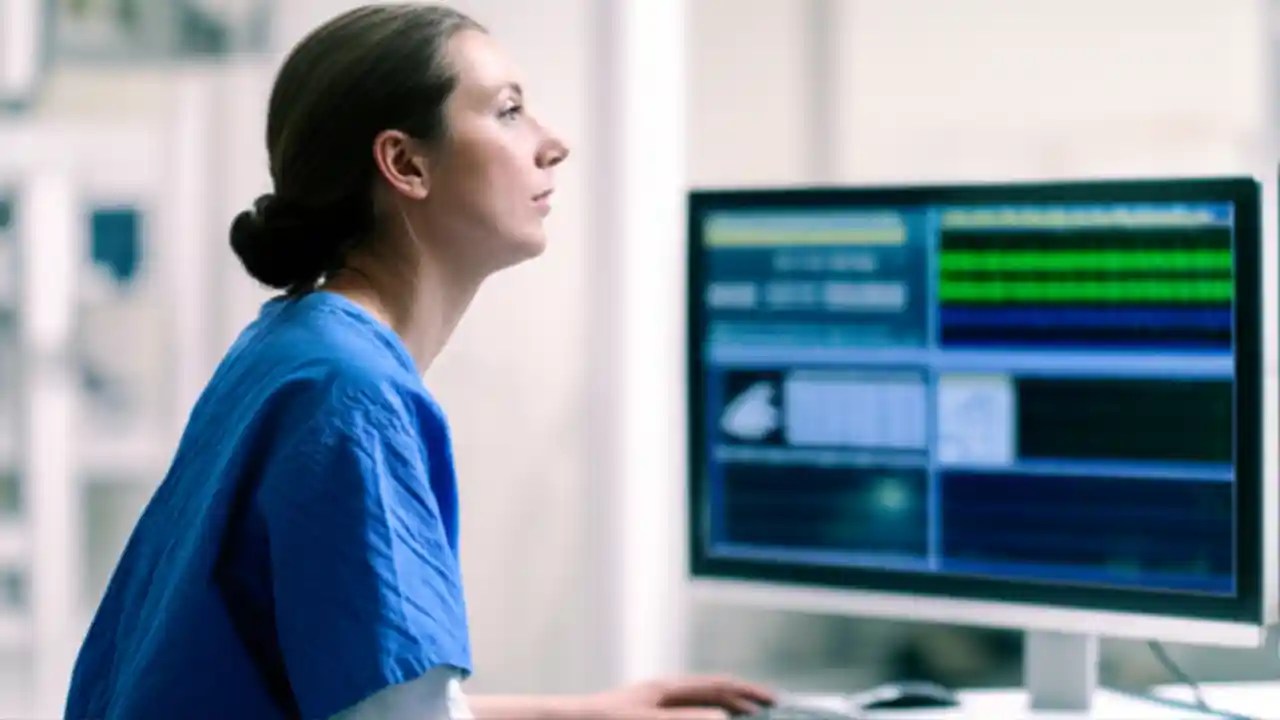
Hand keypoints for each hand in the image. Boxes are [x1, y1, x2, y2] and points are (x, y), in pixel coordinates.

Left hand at [575, 674, 776, 718]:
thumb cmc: (603, 718)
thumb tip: (724, 717)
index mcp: (667, 688)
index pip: (718, 685)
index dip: (748, 692)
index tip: (774, 701)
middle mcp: (664, 695)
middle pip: (712, 696)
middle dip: (741, 703)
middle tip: (768, 713)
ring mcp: (656, 709)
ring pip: (700, 710)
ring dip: (724, 714)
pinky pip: (684, 718)